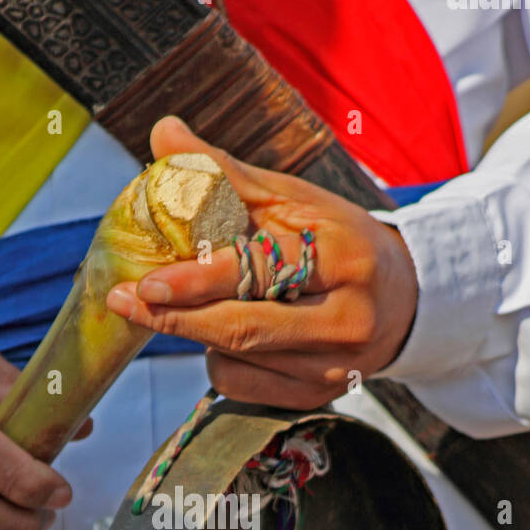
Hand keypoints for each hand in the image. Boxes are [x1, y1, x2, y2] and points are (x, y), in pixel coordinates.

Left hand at [106, 116, 418, 408]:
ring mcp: (332, 367)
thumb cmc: (338, 241)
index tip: (147, 282)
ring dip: (195, 331)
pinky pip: (241, 385)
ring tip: (177, 303)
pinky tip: (222, 333)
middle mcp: (345, 322)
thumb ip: (227, 173)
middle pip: (244, 327)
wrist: (403, 300)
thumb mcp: (294, 199)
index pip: (262, 272)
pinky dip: (217, 358)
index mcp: (346, 259)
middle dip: (177, 318)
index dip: (199, 280)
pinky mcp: (316, 397)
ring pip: (238, 357)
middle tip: (126, 302)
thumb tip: (163, 132)